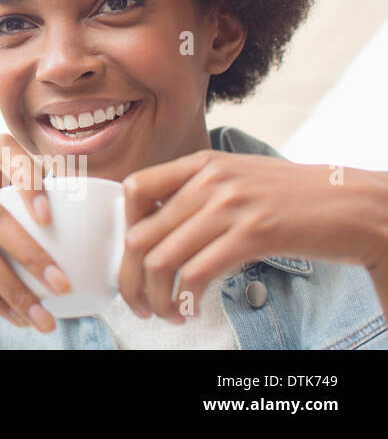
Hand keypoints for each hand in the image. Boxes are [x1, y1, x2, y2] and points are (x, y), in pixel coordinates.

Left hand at [119, 150, 377, 321]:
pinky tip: (191, 311)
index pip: (134, 189)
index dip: (124, 229)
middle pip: (139, 235)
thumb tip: (161, 228)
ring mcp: (230, 206)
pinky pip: (196, 273)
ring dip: (155, 298)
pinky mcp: (252, 234)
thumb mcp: (240, 180)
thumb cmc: (298, 200)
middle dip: (130, 279)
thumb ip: (201, 194)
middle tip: (138, 303)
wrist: (354, 204)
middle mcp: (209, 180)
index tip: (133, 258)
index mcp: (202, 164)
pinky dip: (185, 301)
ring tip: (166, 314)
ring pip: (161, 260)